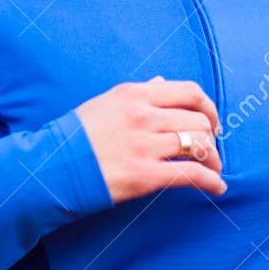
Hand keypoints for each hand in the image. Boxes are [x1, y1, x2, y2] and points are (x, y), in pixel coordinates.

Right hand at [74, 76, 225, 204]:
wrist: (52, 167)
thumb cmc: (77, 136)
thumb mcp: (105, 103)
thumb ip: (138, 94)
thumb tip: (161, 81)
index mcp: (134, 94)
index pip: (189, 92)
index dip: (209, 107)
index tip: (212, 121)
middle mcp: (143, 115)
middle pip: (198, 121)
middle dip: (211, 137)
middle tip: (210, 149)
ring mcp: (144, 145)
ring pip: (199, 146)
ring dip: (214, 160)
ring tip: (214, 170)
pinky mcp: (145, 175)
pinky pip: (191, 175)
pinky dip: (211, 182)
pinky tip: (216, 188)